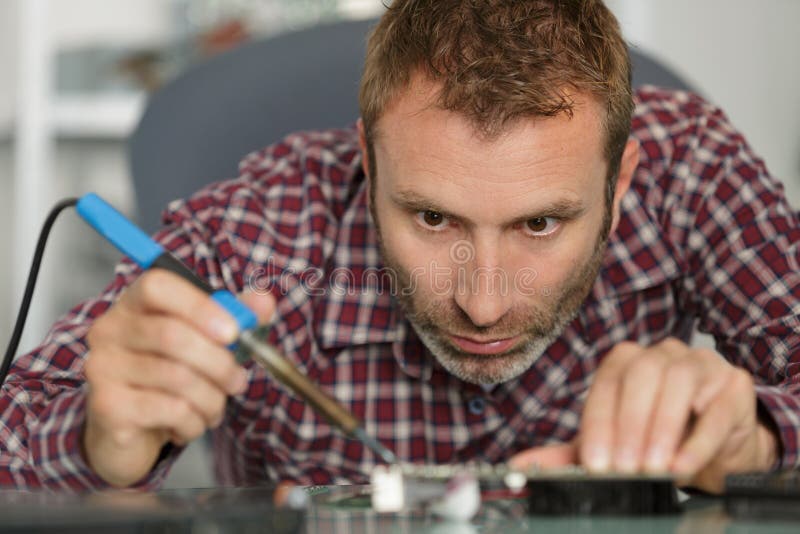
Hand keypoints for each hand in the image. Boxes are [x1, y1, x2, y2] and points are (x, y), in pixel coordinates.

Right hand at [82, 269, 273, 486]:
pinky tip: (190, 425)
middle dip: (219, 363)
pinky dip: (194, 423)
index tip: (234, 332)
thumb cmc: (171, 375)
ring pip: (177, 378)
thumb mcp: (206, 341)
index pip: (158, 286)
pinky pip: (170, 410)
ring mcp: (103, 368)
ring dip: (212, 399)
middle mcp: (110, 330)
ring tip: (214, 408)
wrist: (128, 429)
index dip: (200, 306)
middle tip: (237, 381)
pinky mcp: (107, 406)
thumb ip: (237, 317)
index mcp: (135, 303)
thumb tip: (263, 300)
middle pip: (173, 336)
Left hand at [510, 338, 778, 492]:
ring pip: (678, 383)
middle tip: (626, 467)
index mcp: (626, 361)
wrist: (714, 446)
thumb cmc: (657, 438)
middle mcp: (661, 353)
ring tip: (654, 467)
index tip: (596, 463)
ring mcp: (700, 363)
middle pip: (641, 376)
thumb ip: (570, 453)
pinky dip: (697, 441)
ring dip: (662, 429)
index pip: (606, 384)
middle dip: (630, 426)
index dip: (599, 425)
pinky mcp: (733, 384)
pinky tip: (682, 464)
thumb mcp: (612, 446)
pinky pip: (715, 408)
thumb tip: (521, 464)